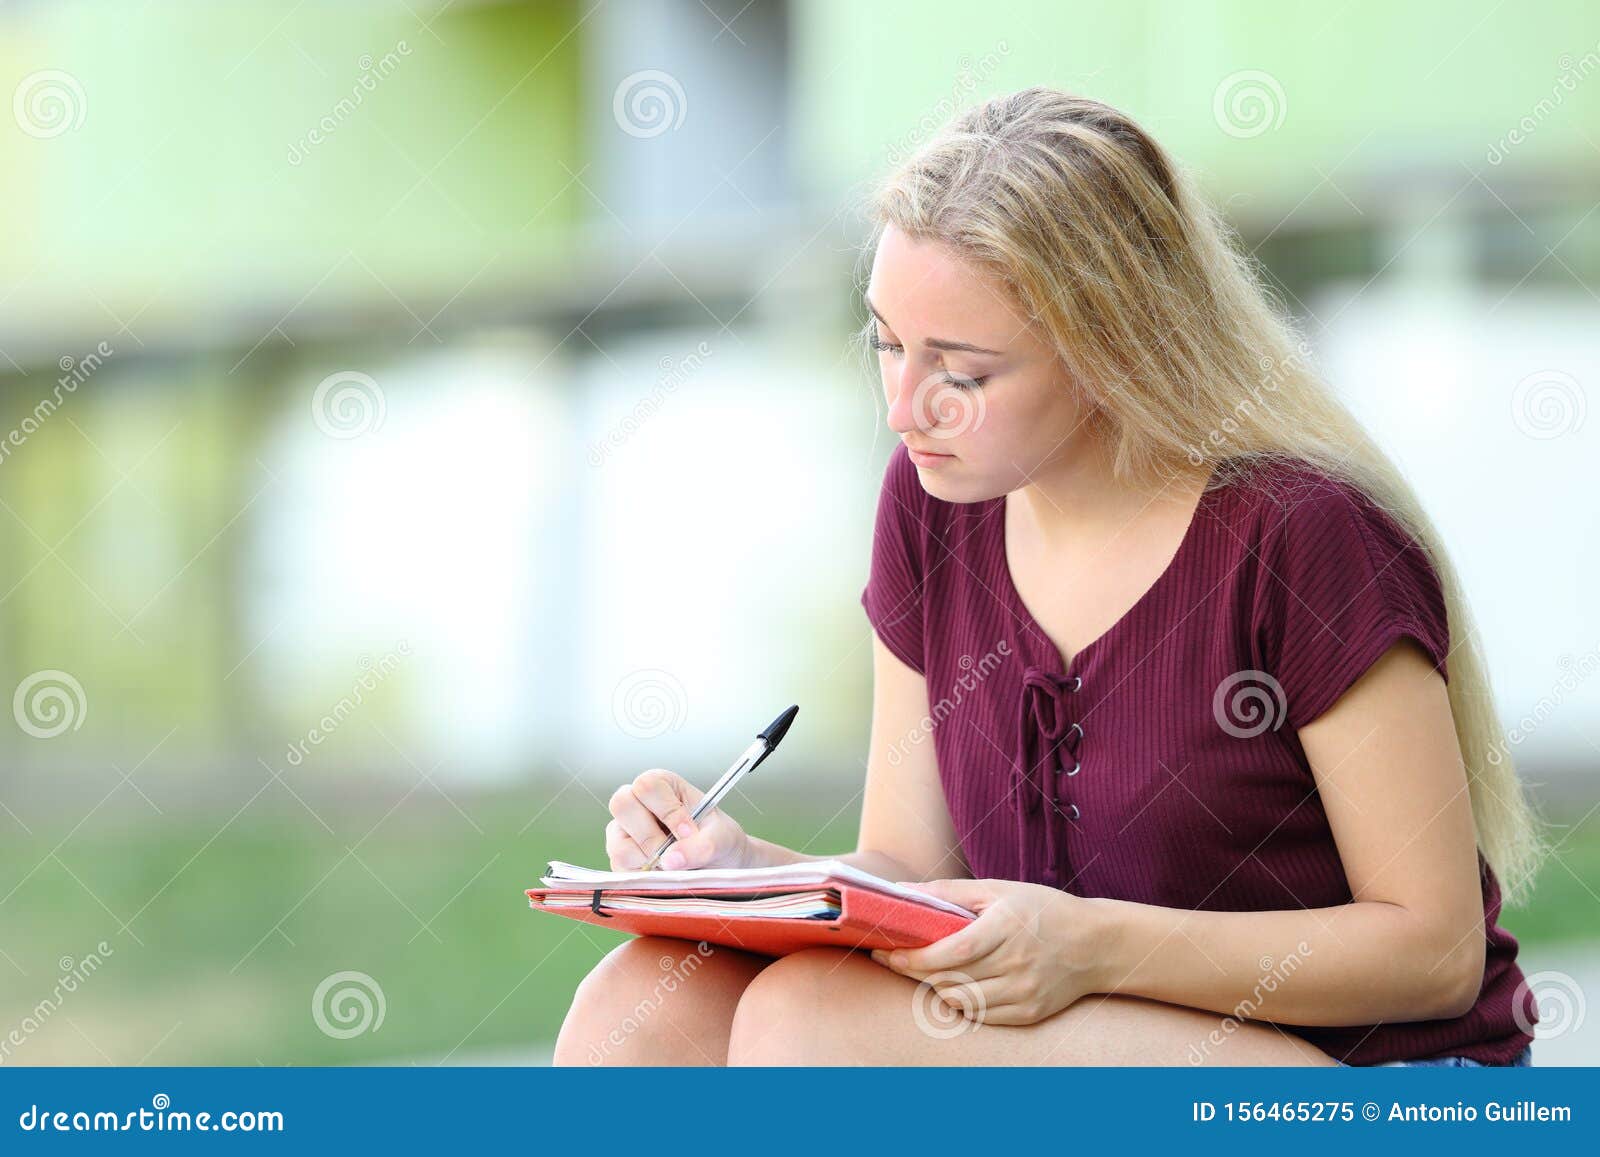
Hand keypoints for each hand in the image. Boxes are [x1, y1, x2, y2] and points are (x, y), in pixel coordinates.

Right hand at [605, 768, 751, 870]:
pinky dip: (646, 876)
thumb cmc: (716, 839)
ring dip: (650, 861)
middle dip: (651, 837)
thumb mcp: (720, 838)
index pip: (648, 786)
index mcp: (661, 784)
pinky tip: (664, 873)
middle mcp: (635, 802)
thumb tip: (670, 859)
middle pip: (622, 805)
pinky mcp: (618, 857)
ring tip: (675, 865)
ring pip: (620, 845)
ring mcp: (622, 831)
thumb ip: (702, 846)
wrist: (716, 864)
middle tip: (675, 852)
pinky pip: (622, 870)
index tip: (689, 833)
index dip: (668, 811)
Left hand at [869, 878, 1108, 1025]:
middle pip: (950, 978)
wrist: (1095, 944)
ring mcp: (1023, 993)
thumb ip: (950, 891)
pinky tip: (956, 984)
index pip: (953, 951)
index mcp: (1007, 928)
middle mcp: (1016, 964)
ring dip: (936, 987)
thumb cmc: (1042, 910)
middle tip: (895, 958)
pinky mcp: (1028, 1013)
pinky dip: (961, 1002)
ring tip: (928, 970)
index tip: (889, 952)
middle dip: (914, 971)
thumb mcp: (999, 890)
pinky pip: (980, 1015)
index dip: (916, 957)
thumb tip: (902, 893)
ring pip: (960, 1001)